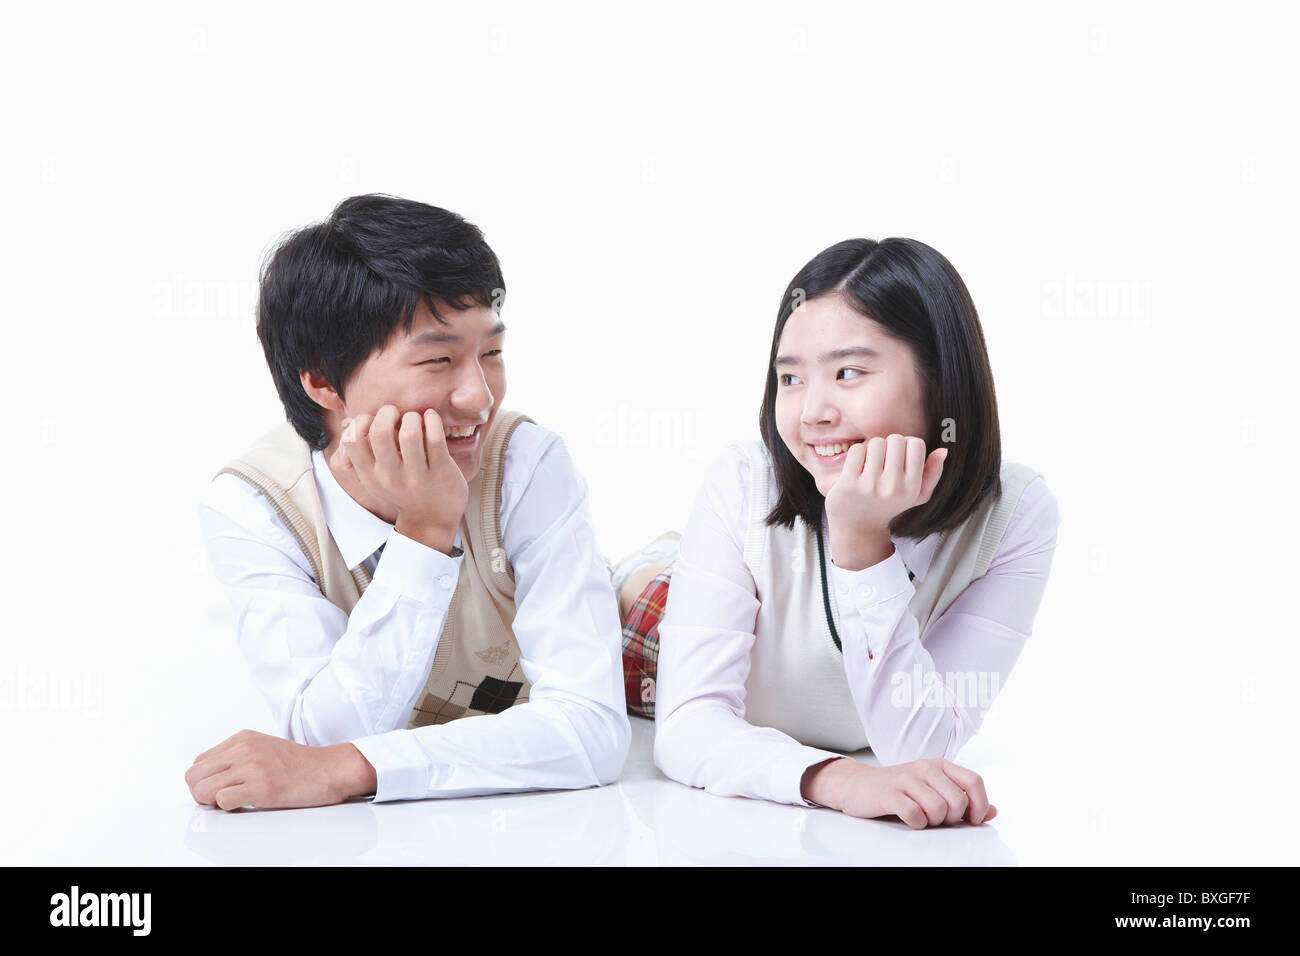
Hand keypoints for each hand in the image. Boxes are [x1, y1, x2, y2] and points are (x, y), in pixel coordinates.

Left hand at [184, 729, 376, 810]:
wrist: (330, 769)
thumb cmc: (300, 764)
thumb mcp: (264, 748)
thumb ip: (238, 757)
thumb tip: (212, 779)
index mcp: (242, 738)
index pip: (199, 762)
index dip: (205, 781)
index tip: (220, 789)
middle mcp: (243, 749)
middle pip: (193, 775)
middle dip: (201, 793)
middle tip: (220, 801)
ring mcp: (251, 767)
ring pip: (201, 788)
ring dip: (212, 802)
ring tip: (233, 802)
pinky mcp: (260, 786)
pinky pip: (222, 801)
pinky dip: (229, 808)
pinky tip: (246, 804)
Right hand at [331, 404, 467, 549]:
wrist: (431, 520)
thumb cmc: (402, 491)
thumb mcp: (374, 480)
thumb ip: (360, 456)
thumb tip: (348, 423)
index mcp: (370, 476)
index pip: (352, 440)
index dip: (362, 421)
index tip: (376, 421)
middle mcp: (390, 478)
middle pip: (380, 430)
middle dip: (388, 412)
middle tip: (397, 414)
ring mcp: (416, 476)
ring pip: (410, 432)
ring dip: (412, 417)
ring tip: (415, 420)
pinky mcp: (441, 472)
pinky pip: (435, 437)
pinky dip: (432, 420)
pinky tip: (431, 419)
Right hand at [802, 756, 995, 827]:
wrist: (857, 786)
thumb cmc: (899, 790)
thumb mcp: (933, 790)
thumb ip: (963, 800)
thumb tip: (994, 812)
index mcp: (940, 765)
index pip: (974, 781)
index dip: (980, 805)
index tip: (972, 820)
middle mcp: (925, 767)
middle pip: (958, 800)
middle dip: (952, 819)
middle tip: (937, 819)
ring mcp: (906, 778)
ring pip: (938, 809)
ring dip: (933, 822)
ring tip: (921, 817)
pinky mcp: (889, 792)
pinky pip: (914, 814)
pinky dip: (916, 823)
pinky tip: (909, 819)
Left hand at [824, 434, 946, 569]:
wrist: (858, 527)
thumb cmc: (889, 505)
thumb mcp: (916, 495)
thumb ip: (933, 474)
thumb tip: (943, 451)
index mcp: (912, 487)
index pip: (916, 443)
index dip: (907, 444)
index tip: (899, 455)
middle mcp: (893, 487)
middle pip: (896, 439)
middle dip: (889, 444)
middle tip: (883, 459)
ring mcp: (870, 486)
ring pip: (875, 443)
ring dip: (872, 448)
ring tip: (871, 463)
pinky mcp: (849, 484)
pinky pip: (857, 450)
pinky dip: (857, 453)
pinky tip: (858, 466)